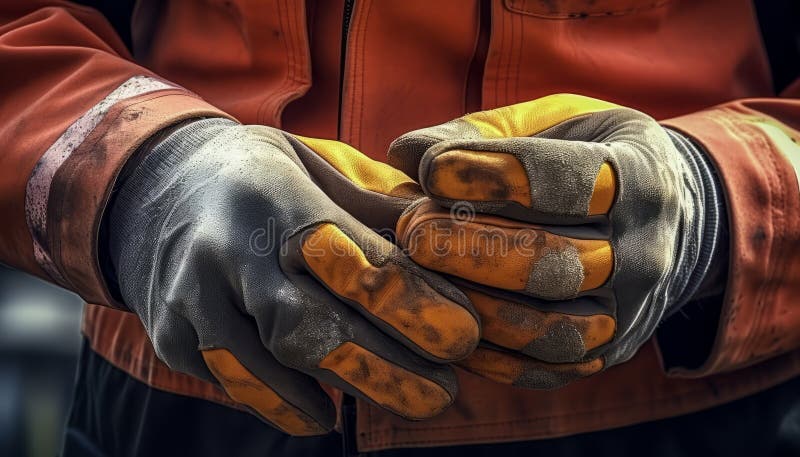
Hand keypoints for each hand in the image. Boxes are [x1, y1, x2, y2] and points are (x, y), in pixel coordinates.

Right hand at [106, 119, 479, 434]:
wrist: (158, 182)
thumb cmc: (258, 178)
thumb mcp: (314, 168)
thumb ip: (372, 210)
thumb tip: (446, 236)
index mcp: (278, 198)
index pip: (353, 260)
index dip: (412, 304)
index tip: (463, 335)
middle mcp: (229, 247)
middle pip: (310, 323)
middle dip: (384, 365)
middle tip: (442, 393)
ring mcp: (193, 295)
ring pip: (266, 361)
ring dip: (338, 392)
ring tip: (403, 404)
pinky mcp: (171, 333)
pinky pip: (229, 380)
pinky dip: (278, 401)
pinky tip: (320, 413)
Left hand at [389, 94, 721, 387]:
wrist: (671, 219)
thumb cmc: (589, 159)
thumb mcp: (553, 124)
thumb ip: (483, 134)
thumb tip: (404, 152)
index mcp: (639, 177)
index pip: (566, 181)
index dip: (491, 177)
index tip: (431, 169)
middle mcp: (646, 250)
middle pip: (554, 263)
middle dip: (470, 248)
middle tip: (410, 229)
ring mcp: (632, 311)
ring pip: (550, 328)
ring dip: (474, 304)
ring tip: (420, 276)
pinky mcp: (610, 352)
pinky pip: (547, 371)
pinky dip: (490, 355)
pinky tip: (447, 320)